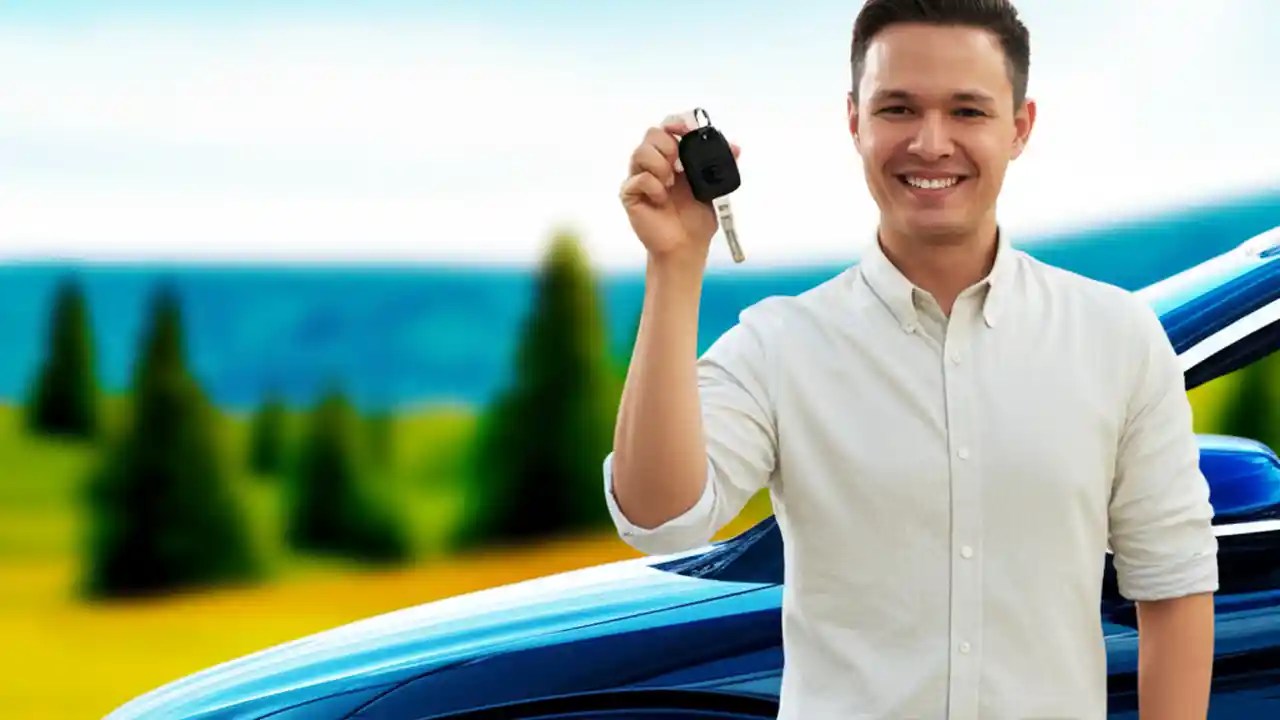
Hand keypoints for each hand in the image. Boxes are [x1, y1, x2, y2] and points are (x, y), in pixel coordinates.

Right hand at [619, 112, 740, 264]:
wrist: (686, 247)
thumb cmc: (696, 219)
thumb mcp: (714, 189)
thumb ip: (721, 166)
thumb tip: (736, 148)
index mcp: (673, 158)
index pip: (668, 127)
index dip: (676, 122)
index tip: (687, 129)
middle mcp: (654, 164)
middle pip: (652, 133)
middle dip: (668, 145)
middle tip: (679, 164)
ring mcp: (640, 177)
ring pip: (640, 152)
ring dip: (660, 165)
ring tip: (670, 184)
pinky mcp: (630, 194)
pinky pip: (638, 178)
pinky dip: (654, 186)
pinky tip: (661, 199)